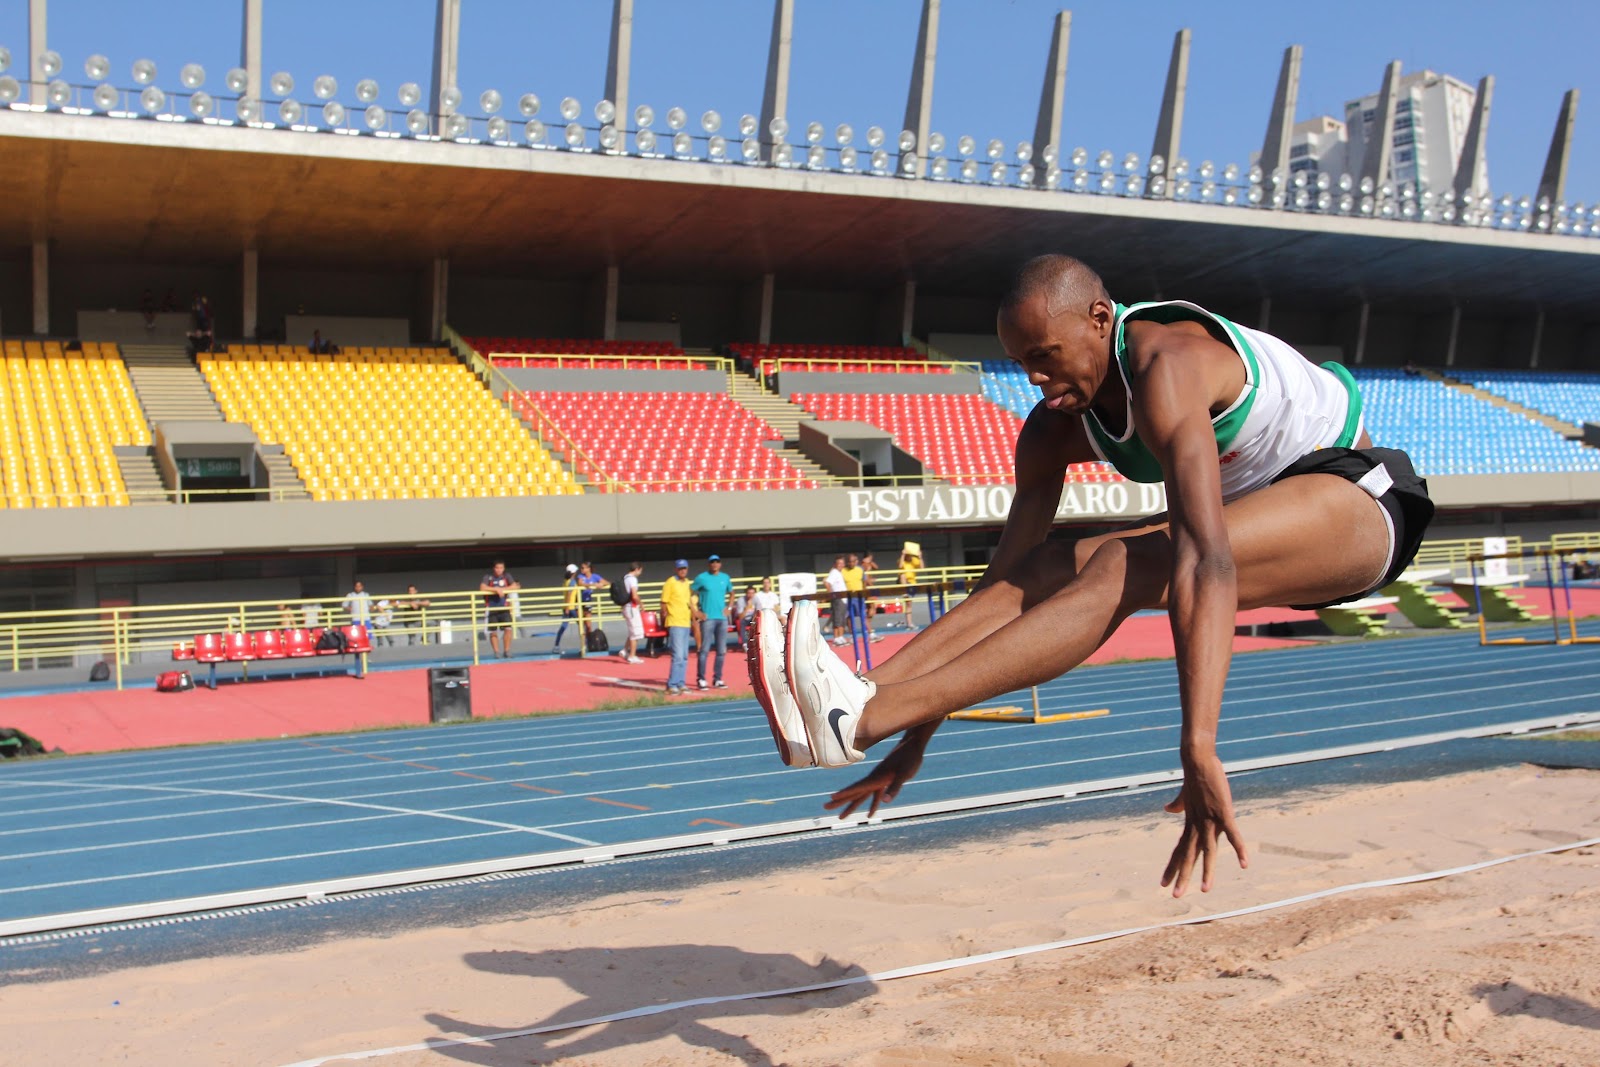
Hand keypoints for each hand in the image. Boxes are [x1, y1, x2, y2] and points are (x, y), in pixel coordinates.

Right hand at [823, 731, 926, 818]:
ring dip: (852, 806)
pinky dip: (872, 805)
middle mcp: (873, 779)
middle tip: (825, 807)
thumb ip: (894, 788)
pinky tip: (871, 814)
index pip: (857, 788)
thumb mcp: (904, 774)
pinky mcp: (885, 781)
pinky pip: (875, 795)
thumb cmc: (909, 759)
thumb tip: (885, 801)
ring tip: (841, 817)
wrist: (912, 745)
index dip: (844, 794)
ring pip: (862, 796)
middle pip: (854, 792)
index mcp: (876, 778)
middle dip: (840, 801)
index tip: (831, 798)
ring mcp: (878, 780)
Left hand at [1160, 753, 1248, 896]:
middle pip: (1188, 855)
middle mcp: (1197, 825)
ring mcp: (1209, 820)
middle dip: (1182, 876)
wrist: (1197, 760)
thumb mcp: (1185, 795)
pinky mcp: (1223, 813)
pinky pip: (1233, 835)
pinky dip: (1240, 849)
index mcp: (1189, 823)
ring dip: (1207, 872)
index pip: (1178, 850)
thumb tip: (1166, 809)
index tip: (1162, 884)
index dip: (1172, 867)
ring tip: (1205, 891)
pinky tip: (1244, 864)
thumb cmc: (1194, 777)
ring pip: (1208, 851)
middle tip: (1174, 896)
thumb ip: (1177, 804)